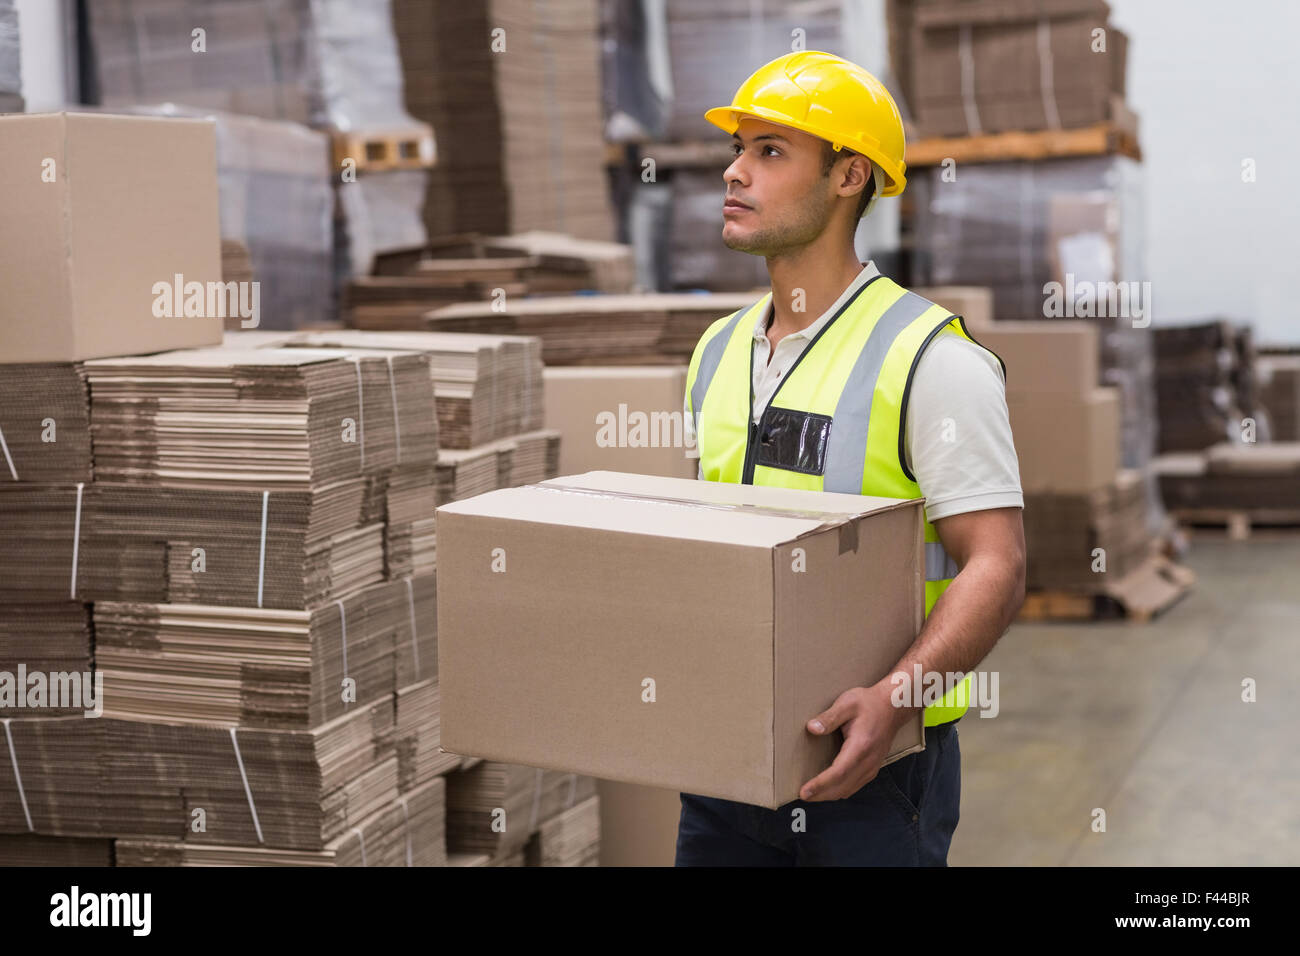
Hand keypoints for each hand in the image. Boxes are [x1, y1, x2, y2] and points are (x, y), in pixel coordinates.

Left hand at [799, 680, 915, 801]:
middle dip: (821, 794)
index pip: (838, 772)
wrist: (893, 707)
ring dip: (829, 795)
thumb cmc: (870, 703)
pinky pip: (855, 785)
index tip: (804, 791)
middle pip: (842, 787)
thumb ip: (829, 717)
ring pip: (849, 789)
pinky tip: (829, 788)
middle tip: (802, 795)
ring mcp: (872, 766)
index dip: (820, 784)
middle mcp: (868, 761)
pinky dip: (840, 790)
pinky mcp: (873, 767)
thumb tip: (812, 728)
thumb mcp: (847, 703)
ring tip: (812, 794)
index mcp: (861, 746)